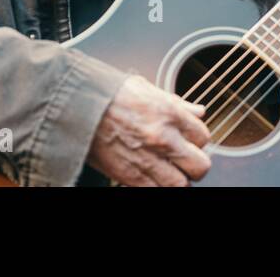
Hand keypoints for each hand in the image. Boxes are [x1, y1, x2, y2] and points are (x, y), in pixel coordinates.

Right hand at [86, 74, 211, 185]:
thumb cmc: (109, 94)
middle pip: (200, 166)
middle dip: (194, 164)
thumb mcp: (146, 88)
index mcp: (169, 112)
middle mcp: (163, 138)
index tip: (188, 138)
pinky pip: (156, 191)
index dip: (196, 139)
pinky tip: (151, 175)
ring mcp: (147, 160)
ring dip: (178, 179)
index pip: (203, 136)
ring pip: (181, 185)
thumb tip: (199, 111)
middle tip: (184, 159)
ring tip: (168, 170)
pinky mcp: (130, 176)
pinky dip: (157, 186)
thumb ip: (177, 103)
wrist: (76, 107)